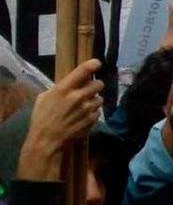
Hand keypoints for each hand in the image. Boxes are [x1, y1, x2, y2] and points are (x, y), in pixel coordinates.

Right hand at [17, 59, 103, 181]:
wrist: (47, 141)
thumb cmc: (41, 118)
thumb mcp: (44, 98)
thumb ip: (59, 88)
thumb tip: (70, 83)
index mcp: (64, 89)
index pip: (83, 71)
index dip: (92, 65)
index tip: (97, 63)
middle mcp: (78, 97)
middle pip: (99, 84)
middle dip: (95, 85)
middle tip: (89, 89)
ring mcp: (87, 109)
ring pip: (100, 98)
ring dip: (94, 100)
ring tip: (84, 106)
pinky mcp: (92, 120)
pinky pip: (98, 111)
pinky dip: (93, 113)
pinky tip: (83, 116)